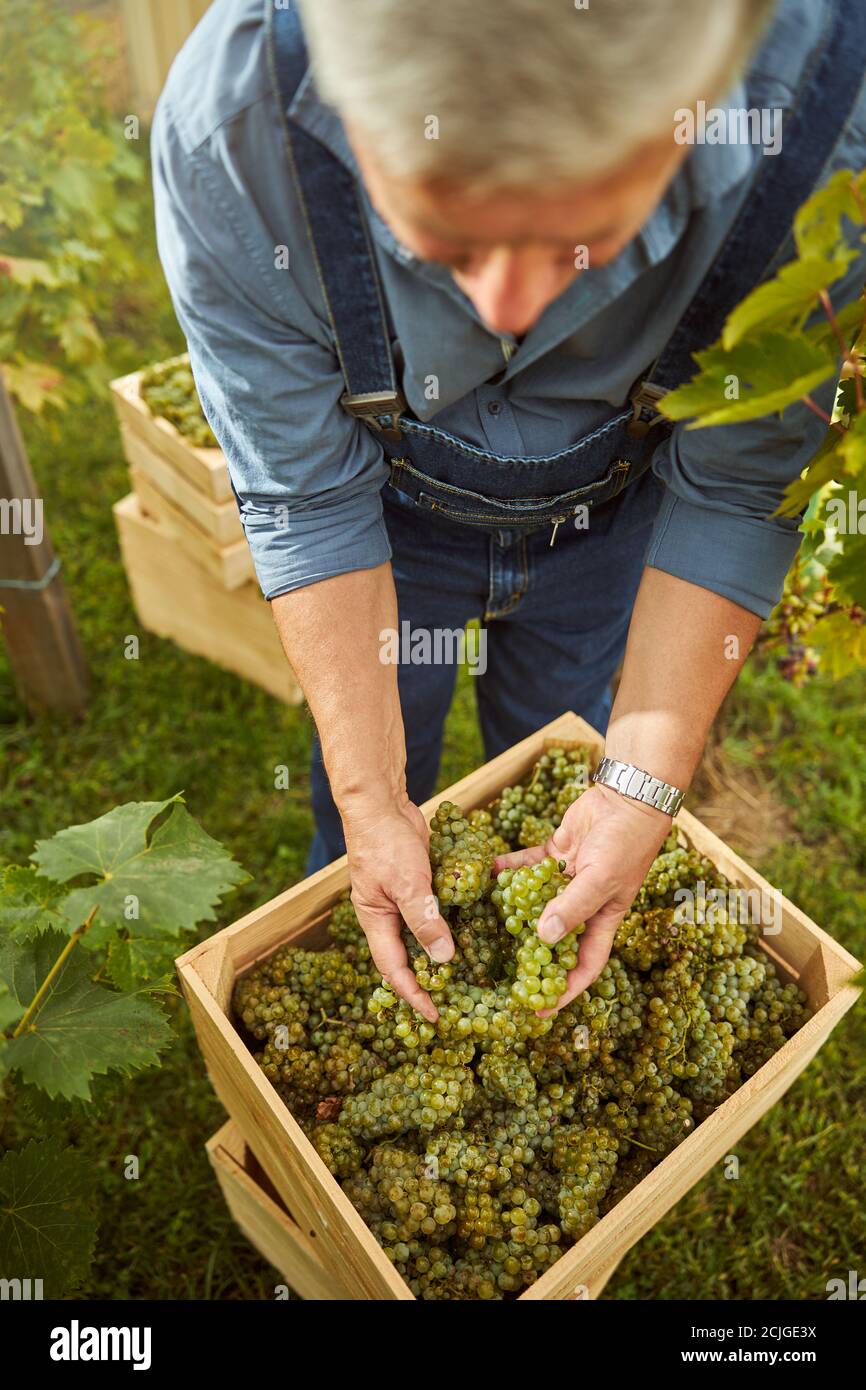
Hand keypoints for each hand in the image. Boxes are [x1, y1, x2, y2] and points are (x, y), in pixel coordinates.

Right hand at [344, 798, 453, 1020]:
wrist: (382, 803)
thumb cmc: (386, 842)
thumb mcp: (408, 883)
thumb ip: (424, 920)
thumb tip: (443, 958)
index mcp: (376, 921)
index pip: (393, 969)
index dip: (413, 994)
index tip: (433, 1016)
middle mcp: (388, 915)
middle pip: (408, 957)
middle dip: (428, 981)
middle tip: (455, 1003)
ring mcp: (403, 900)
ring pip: (423, 935)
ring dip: (442, 952)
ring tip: (470, 974)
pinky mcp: (419, 884)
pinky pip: (435, 911)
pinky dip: (451, 923)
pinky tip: (474, 930)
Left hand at [494, 783, 670, 1009]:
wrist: (628, 798)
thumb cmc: (625, 844)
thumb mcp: (602, 880)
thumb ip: (572, 907)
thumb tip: (543, 938)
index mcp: (602, 920)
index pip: (584, 967)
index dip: (564, 992)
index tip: (540, 1012)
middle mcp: (583, 904)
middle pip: (554, 939)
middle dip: (530, 956)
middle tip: (498, 972)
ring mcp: (568, 880)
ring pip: (534, 903)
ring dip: (512, 910)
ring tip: (481, 923)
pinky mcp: (555, 855)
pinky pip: (526, 869)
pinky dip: (508, 871)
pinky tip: (487, 873)